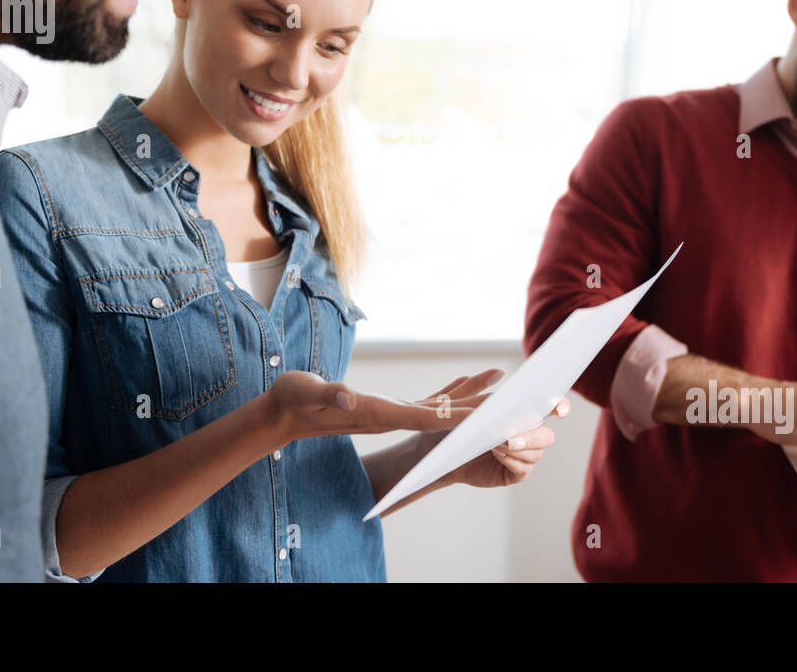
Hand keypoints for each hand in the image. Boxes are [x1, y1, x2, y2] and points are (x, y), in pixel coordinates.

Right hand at [267, 368, 501, 441]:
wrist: (284, 411)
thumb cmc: (293, 399)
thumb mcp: (306, 392)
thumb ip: (329, 394)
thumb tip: (348, 395)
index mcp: (379, 414)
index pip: (429, 419)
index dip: (461, 417)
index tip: (491, 415)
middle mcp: (392, 417)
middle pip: (445, 415)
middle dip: (479, 408)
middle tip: (512, 398)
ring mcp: (392, 413)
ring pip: (441, 406)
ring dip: (471, 394)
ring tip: (500, 377)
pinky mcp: (388, 407)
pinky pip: (427, 400)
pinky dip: (448, 391)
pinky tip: (465, 383)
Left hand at [420, 374, 570, 489]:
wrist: (440, 453)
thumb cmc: (453, 424)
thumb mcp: (463, 402)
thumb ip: (480, 388)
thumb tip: (500, 373)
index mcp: (521, 413)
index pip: (550, 407)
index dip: (560, 406)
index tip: (560, 411)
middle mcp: (527, 434)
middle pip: (547, 435)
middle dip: (533, 435)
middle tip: (510, 436)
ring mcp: (522, 454)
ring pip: (536, 453)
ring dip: (518, 448)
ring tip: (495, 444)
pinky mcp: (513, 473)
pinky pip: (524, 469)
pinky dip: (512, 461)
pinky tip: (497, 455)